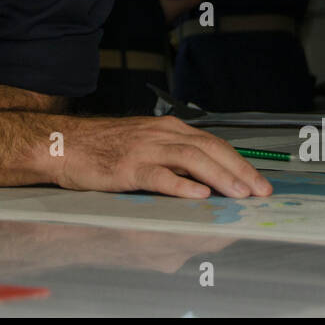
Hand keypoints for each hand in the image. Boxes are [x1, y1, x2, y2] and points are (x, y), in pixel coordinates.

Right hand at [47, 115, 273, 199]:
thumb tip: (206, 179)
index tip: (259, 182)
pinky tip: (197, 195)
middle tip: (260, 191)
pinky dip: (181, 185)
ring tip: (238, 194)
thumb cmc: (104, 148)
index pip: (214, 143)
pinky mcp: (127, 167)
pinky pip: (159, 175)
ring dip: (220, 177)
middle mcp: (161, 135)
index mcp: (169, 129)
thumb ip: (173, 158)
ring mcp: (145, 149)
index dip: (240, 162)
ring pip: (191, 159)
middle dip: (240, 171)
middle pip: (210, 149)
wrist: (65, 144)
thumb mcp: (146, 145)